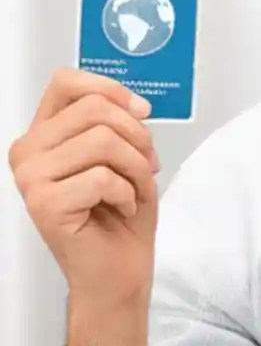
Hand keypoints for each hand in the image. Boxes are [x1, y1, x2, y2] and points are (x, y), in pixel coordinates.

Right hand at [8, 69, 160, 305]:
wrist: (118, 266)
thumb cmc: (121, 210)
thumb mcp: (124, 152)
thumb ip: (115, 121)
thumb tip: (134, 104)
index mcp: (44, 133)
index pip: (66, 82)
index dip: (111, 89)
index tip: (141, 111)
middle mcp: (28, 152)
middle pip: (94, 109)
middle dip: (136, 136)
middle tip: (144, 165)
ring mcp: (30, 178)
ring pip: (103, 140)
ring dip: (136, 167)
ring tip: (133, 189)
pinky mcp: (43, 204)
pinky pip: (103, 177)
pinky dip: (127, 192)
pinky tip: (121, 208)